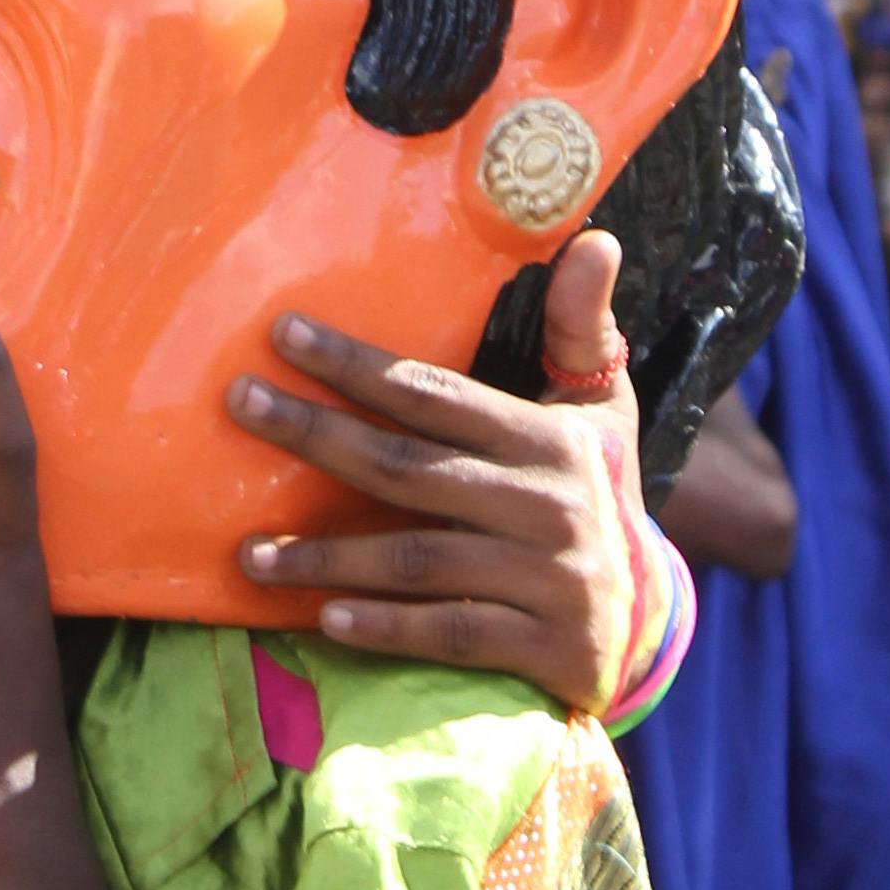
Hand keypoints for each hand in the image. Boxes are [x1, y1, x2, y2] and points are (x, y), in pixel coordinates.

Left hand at [226, 231, 641, 704]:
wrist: (649, 618)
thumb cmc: (594, 491)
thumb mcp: (600, 409)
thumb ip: (579, 328)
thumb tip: (596, 239)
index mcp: (549, 441)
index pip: (436, 396)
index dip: (358, 365)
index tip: (282, 334)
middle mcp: (549, 506)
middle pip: (408, 468)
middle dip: (317, 435)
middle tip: (240, 406)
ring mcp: (548, 581)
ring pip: (416, 560)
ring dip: (326, 557)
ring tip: (250, 556)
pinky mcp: (545, 650)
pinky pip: (448, 635)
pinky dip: (385, 628)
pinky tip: (325, 620)